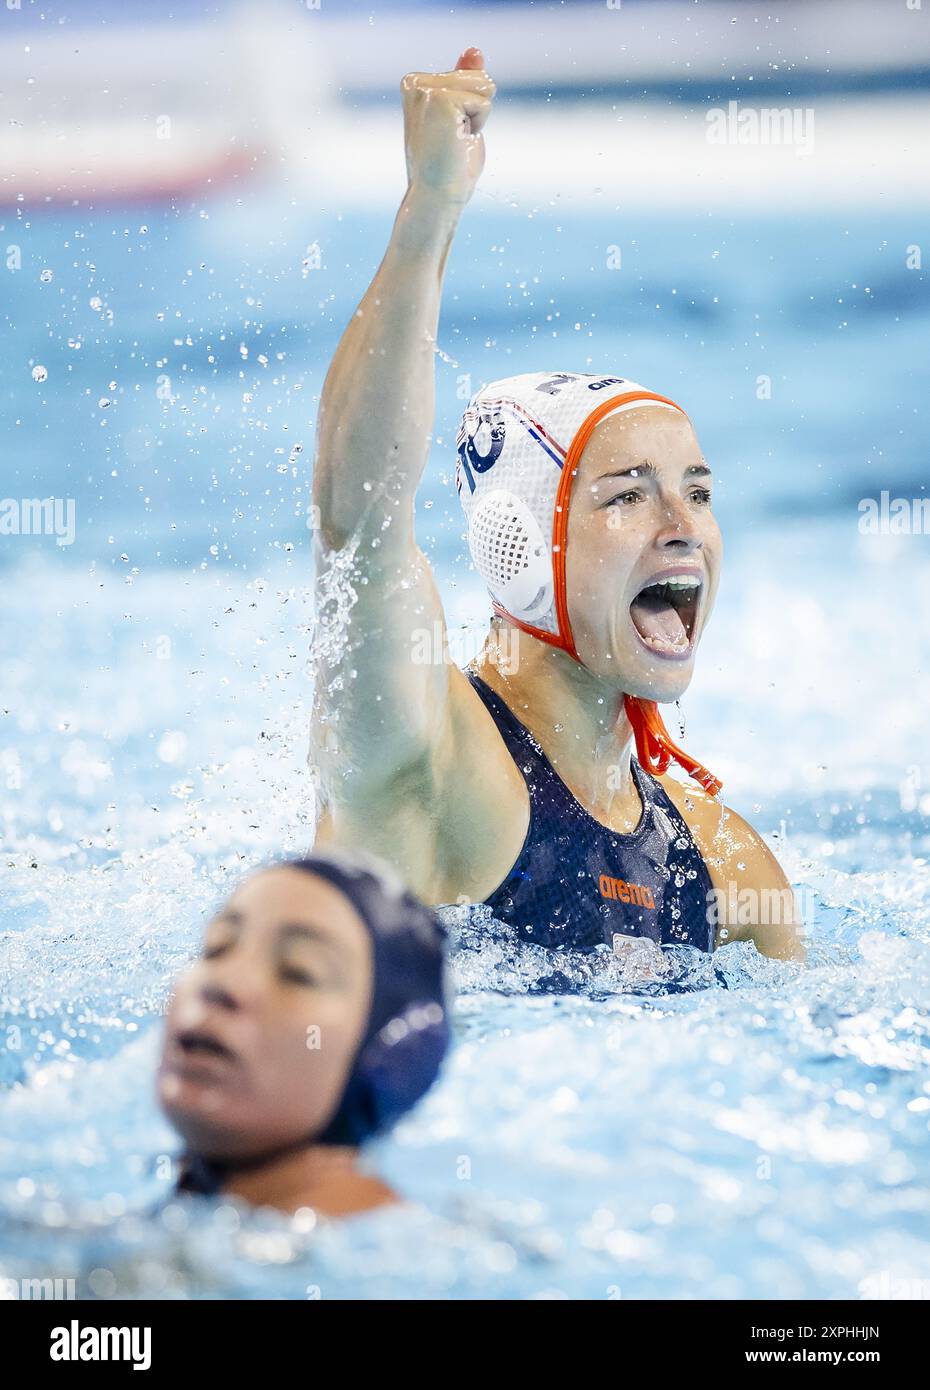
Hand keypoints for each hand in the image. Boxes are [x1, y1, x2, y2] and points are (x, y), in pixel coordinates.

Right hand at [400, 47, 495, 206]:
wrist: (437, 195)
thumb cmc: (449, 164)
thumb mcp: (461, 116)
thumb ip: (464, 81)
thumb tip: (474, 50)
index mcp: (415, 83)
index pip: (471, 76)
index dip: (471, 108)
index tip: (450, 132)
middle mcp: (415, 82)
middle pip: (479, 77)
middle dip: (477, 110)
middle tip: (453, 138)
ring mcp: (426, 90)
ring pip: (484, 85)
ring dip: (478, 117)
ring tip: (454, 139)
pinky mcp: (441, 100)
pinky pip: (484, 101)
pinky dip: (478, 125)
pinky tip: (456, 140)